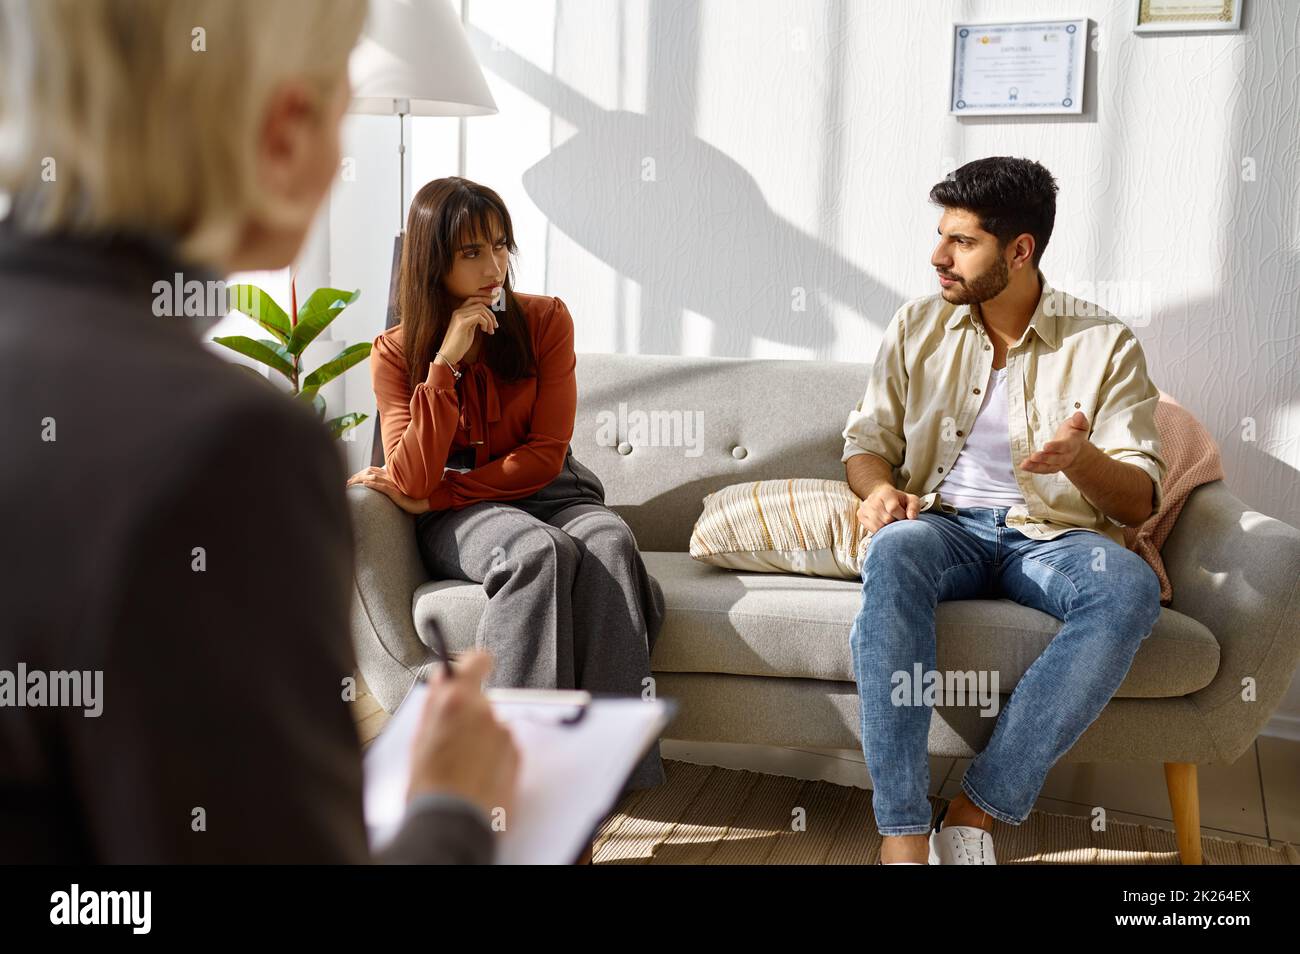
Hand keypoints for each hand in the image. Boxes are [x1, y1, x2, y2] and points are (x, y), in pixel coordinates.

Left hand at [346, 465, 429, 513]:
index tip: (352, 478)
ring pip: (374, 478)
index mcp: (391, 476)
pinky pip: (383, 487)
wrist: (424, 502)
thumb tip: (381, 489)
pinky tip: (365, 484)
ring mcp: (394, 484)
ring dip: (360, 480)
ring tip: (350, 484)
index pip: (372, 471)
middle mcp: (391, 477)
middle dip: (356, 477)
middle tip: (347, 482)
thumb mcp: (398, 490)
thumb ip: (389, 486)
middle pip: (370, 472)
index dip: (360, 473)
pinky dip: (373, 484)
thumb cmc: (411, 497)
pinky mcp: (397, 492)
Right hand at [407, 651, 519, 822]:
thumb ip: (435, 702)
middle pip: (481, 703)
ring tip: (462, 767)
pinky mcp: (517, 756)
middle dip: (470, 717)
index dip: (474, 664)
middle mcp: (486, 712)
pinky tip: (475, 777)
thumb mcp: (419, 737)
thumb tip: (442, 679)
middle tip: (452, 742)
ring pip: (493, 728)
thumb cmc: (429, 786)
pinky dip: (493, 758)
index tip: (473, 667)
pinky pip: (504, 749)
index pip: (477, 661)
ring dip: (482, 741)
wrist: (451, 822)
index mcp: (457, 701)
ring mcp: (504, 734)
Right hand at [438, 293, 499, 364]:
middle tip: (495, 326)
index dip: (484, 299)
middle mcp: (458, 311)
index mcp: (459, 312)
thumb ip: (474, 320)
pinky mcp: (462, 323)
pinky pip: (479, 317)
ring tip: (490, 330)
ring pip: (481, 310)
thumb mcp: (469, 329)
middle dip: (491, 314)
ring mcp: (459, 316)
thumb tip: (485, 316)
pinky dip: (485, 323)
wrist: (449, 354)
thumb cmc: (459, 344)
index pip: (473, 299)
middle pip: (480, 304)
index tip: (494, 303)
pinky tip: (485, 331)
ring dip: (490, 320)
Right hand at [856, 484, 920, 533]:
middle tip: (897, 519)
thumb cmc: (898, 500)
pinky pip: (872, 529)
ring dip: (887, 527)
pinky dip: (880, 529)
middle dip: (895, 522)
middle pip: (886, 519)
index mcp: (886, 493)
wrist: (881, 496)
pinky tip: (883, 523)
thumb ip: (914, 507)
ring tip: (890, 521)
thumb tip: (911, 517)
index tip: (904, 516)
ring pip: (879, 526)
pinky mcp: (860, 515)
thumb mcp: (910, 500)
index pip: (893, 508)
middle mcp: (873, 499)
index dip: (901, 515)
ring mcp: (864, 507)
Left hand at [1020, 411, 1089, 474]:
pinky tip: (1023, 466)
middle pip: (1055, 459)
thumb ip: (1079, 421)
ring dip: (1036, 466)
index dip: (1055, 447)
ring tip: (1024, 464)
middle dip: (1044, 458)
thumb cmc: (1074, 433)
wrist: (1075, 448)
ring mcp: (1058, 463)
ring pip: (1047, 467)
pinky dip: (1032, 469)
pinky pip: (1042, 470)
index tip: (1046, 446)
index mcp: (1072, 444)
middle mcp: (1066, 456)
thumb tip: (1078, 415)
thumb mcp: (1079, 424)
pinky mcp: (1050, 467)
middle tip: (1034, 456)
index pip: (1064, 446)